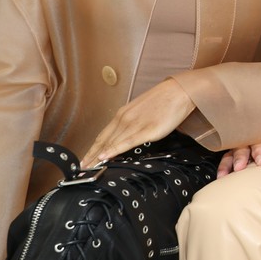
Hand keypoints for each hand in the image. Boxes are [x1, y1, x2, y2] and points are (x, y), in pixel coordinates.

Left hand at [80, 79, 194, 168]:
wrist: (179, 91)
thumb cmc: (164, 100)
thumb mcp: (142, 110)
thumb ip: (132, 122)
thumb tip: (125, 135)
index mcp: (122, 114)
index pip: (102, 135)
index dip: (92, 149)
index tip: (84, 159)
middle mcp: (124, 119)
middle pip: (103, 141)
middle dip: (90, 156)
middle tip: (81, 168)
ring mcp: (134, 124)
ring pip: (111, 143)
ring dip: (97, 156)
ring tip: (88, 168)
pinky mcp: (146, 130)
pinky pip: (126, 142)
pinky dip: (113, 150)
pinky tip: (105, 157)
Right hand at [217, 132, 260, 176]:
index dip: (259, 148)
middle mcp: (259, 134)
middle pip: (244, 142)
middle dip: (241, 155)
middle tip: (240, 168)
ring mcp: (251, 143)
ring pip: (235, 149)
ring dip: (229, 162)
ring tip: (225, 175)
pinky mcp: (247, 152)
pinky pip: (231, 157)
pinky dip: (225, 166)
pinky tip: (222, 176)